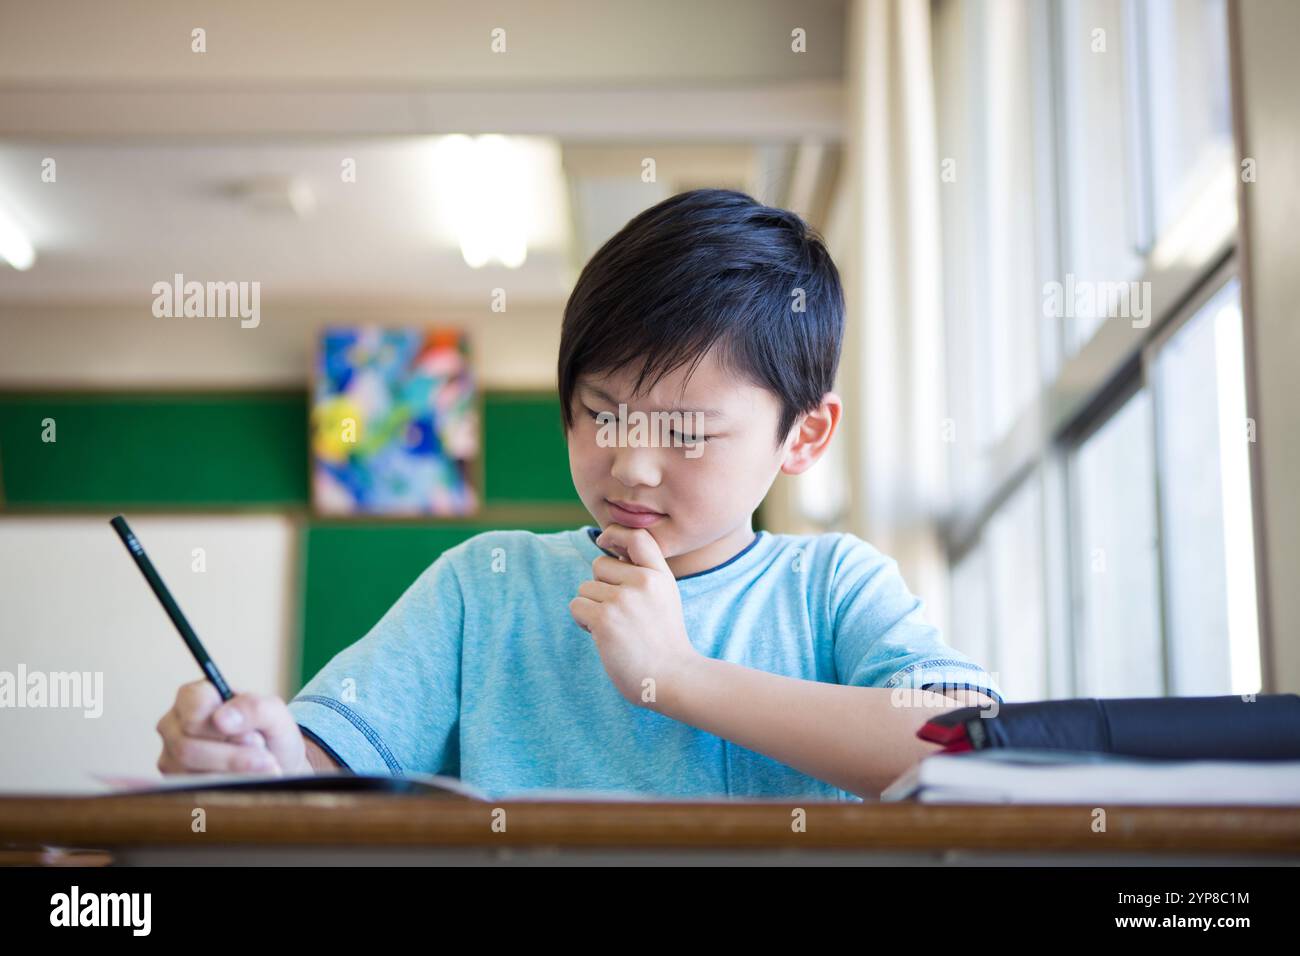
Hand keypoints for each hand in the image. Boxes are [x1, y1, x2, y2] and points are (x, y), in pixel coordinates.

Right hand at [156, 680, 310, 775]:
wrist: (276, 764)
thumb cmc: (269, 733)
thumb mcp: (274, 714)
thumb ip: (254, 708)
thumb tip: (221, 719)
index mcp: (194, 696)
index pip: (193, 709)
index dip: (222, 725)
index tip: (251, 735)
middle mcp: (174, 724)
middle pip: (187, 747)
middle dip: (233, 757)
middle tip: (265, 757)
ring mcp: (170, 756)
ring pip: (189, 773)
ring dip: (232, 774)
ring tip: (257, 768)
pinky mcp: (176, 782)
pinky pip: (192, 791)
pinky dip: (225, 789)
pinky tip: (244, 781)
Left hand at [568, 524, 700, 707]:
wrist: (673, 677)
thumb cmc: (664, 641)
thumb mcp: (664, 598)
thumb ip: (644, 575)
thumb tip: (606, 554)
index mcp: (660, 575)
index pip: (637, 536)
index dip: (615, 534)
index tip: (604, 542)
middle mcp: (643, 582)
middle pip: (599, 565)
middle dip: (600, 587)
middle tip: (620, 615)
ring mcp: (624, 600)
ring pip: (585, 588)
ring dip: (591, 608)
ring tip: (616, 629)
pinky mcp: (605, 620)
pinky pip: (577, 606)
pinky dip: (584, 622)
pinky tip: (604, 637)